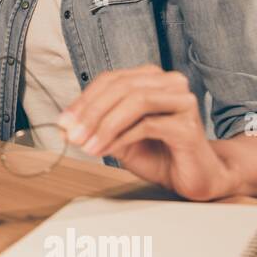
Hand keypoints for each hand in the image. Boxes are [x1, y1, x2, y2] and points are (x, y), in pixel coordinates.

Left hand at [57, 65, 236, 200]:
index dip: (84, 100)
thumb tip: (66, 126)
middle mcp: (169, 83)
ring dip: (105, 125)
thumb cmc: (158, 155)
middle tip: (72, 135)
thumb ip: (97, 127)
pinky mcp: (188, 125)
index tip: (63, 122)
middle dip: (91, 112)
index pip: (111, 80)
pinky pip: (148, 125)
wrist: (193, 178)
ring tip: (88, 146)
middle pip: (122, 87)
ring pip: (135, 101)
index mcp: (151, 79)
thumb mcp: (119, 138)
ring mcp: (182, 101)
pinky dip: (122, 137)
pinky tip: (107, 151)